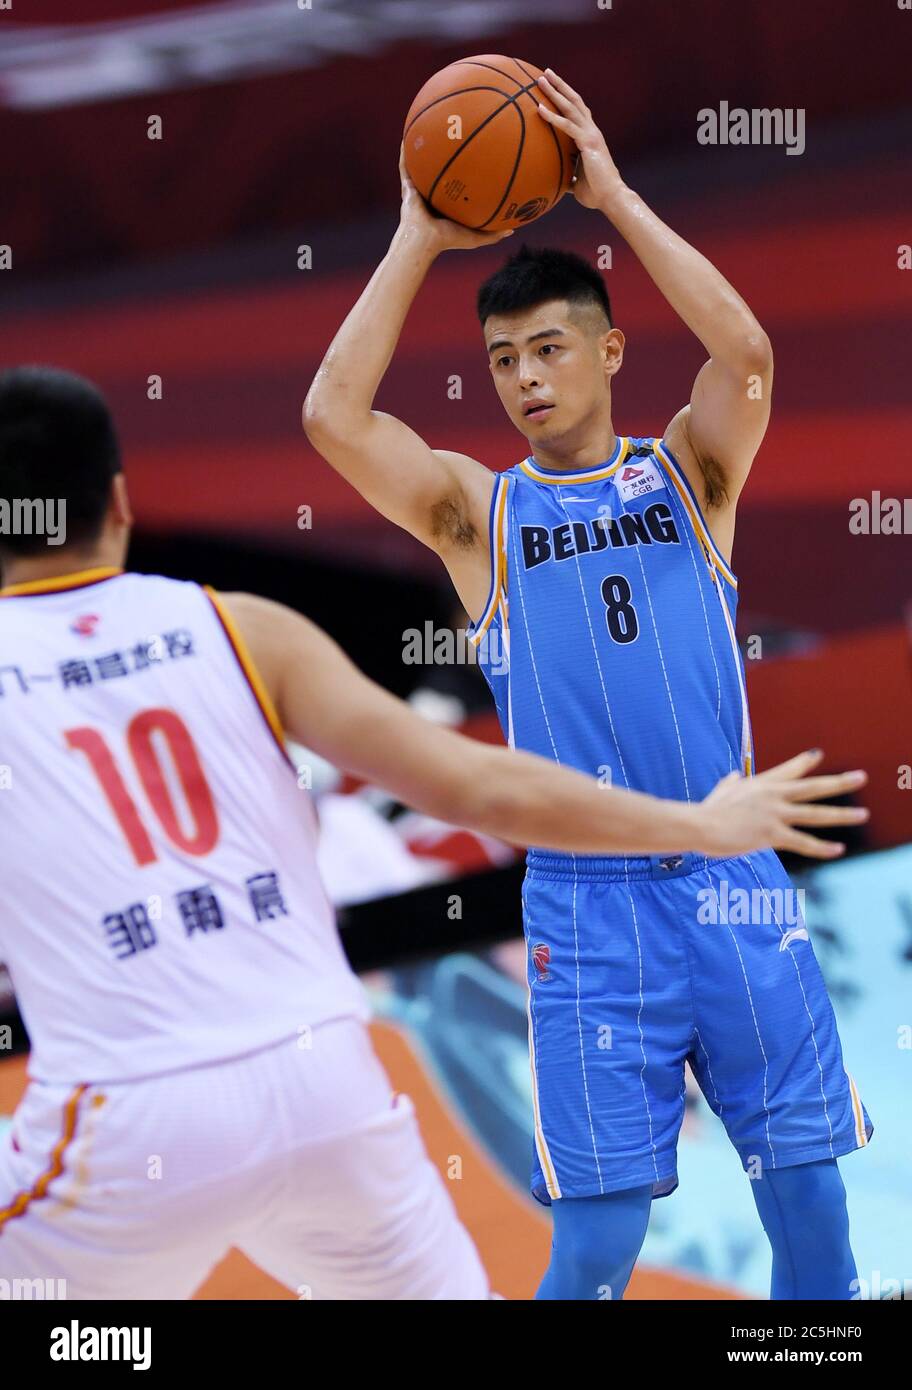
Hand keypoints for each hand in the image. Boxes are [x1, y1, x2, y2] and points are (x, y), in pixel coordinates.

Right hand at [397, 142, 514, 252]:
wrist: (424, 241)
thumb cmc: (448, 240)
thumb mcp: (476, 237)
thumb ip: (493, 233)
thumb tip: (512, 230)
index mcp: (445, 205)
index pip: (455, 185)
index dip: (463, 172)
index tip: (475, 157)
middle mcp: (431, 195)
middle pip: (439, 170)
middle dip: (445, 154)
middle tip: (454, 135)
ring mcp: (418, 190)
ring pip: (421, 165)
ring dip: (423, 148)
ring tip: (428, 127)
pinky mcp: (407, 186)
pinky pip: (405, 165)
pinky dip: (405, 151)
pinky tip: (408, 135)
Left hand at [535, 68, 622, 210]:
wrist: (611, 197)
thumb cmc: (595, 193)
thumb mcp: (576, 182)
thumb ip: (567, 176)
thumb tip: (555, 181)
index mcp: (589, 137)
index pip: (577, 111)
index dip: (565, 98)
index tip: (553, 87)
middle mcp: (591, 131)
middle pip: (574, 101)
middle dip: (559, 85)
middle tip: (545, 73)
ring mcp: (591, 134)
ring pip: (570, 106)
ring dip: (555, 92)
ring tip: (540, 79)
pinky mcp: (588, 143)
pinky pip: (567, 126)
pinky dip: (553, 117)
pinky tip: (539, 108)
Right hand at [696, 750, 868, 859]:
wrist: (699, 825)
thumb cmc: (706, 811)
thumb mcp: (721, 791)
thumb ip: (731, 783)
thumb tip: (733, 776)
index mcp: (761, 784)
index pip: (788, 770)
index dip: (804, 762)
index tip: (818, 755)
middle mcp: (773, 795)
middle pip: (813, 787)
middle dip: (839, 782)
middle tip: (861, 777)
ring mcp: (775, 814)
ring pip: (816, 814)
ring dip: (842, 815)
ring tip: (863, 815)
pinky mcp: (772, 834)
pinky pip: (803, 842)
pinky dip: (822, 847)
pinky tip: (839, 850)